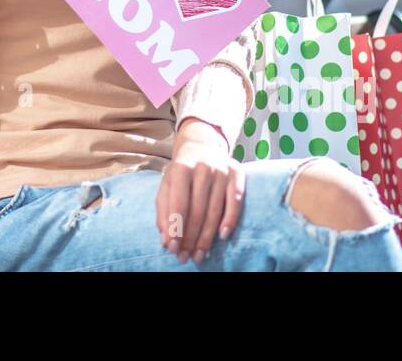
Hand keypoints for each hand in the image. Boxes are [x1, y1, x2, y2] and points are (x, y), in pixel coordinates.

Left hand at [157, 119, 245, 264]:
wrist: (202, 145)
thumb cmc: (181, 171)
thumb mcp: (167, 185)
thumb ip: (164, 211)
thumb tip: (166, 240)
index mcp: (181, 168)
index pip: (178, 203)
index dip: (175, 228)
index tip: (172, 248)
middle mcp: (202, 168)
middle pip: (197, 210)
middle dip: (190, 238)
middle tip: (185, 257)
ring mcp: (221, 170)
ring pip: (215, 210)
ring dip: (207, 237)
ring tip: (200, 255)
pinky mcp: (237, 173)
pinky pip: (236, 201)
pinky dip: (230, 220)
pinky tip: (222, 236)